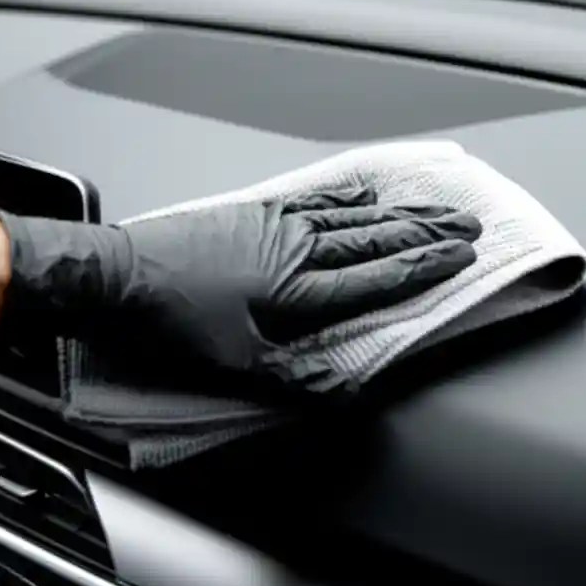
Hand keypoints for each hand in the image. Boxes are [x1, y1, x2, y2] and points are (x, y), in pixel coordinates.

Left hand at [0, 186, 480, 392]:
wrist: (115, 274)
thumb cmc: (171, 322)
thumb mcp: (234, 366)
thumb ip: (293, 379)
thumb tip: (343, 392)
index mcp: (300, 290)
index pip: (380, 276)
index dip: (426, 267)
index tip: (464, 257)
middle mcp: (299, 250)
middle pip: (380, 239)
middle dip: (430, 234)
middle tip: (470, 226)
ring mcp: (279, 224)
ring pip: (357, 217)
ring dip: (402, 214)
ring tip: (437, 209)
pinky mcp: (257, 211)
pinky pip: (319, 200)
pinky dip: (351, 197)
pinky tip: (369, 192)